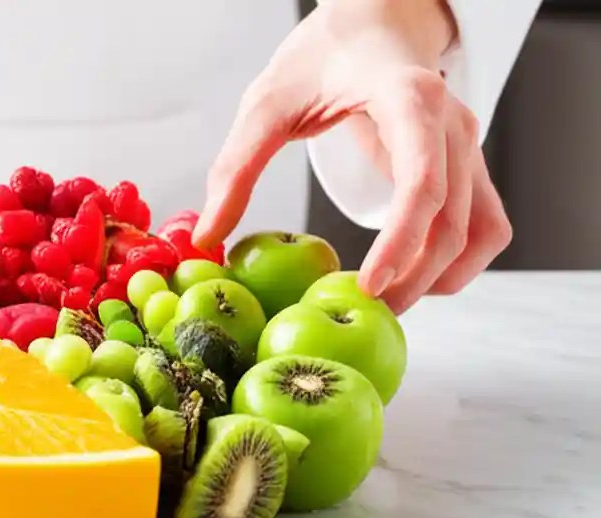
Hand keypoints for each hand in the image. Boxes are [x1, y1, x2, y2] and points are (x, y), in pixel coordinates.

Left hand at [191, 0, 512, 313]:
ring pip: (479, 233)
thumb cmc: (322, 57)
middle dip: (414, 279)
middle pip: (453, 223)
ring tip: (385, 303)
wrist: (373, 23)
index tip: (370, 286)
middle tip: (362, 312)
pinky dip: (456, 263)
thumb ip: (237, 167)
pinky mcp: (469, 168)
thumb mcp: (266, 102)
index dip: (401, 240)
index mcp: (410, 100)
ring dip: (440, 278)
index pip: (422, 182)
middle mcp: (452, 127)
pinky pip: (485, 227)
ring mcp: (468, 148)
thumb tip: (209, 236)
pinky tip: (412, 279)